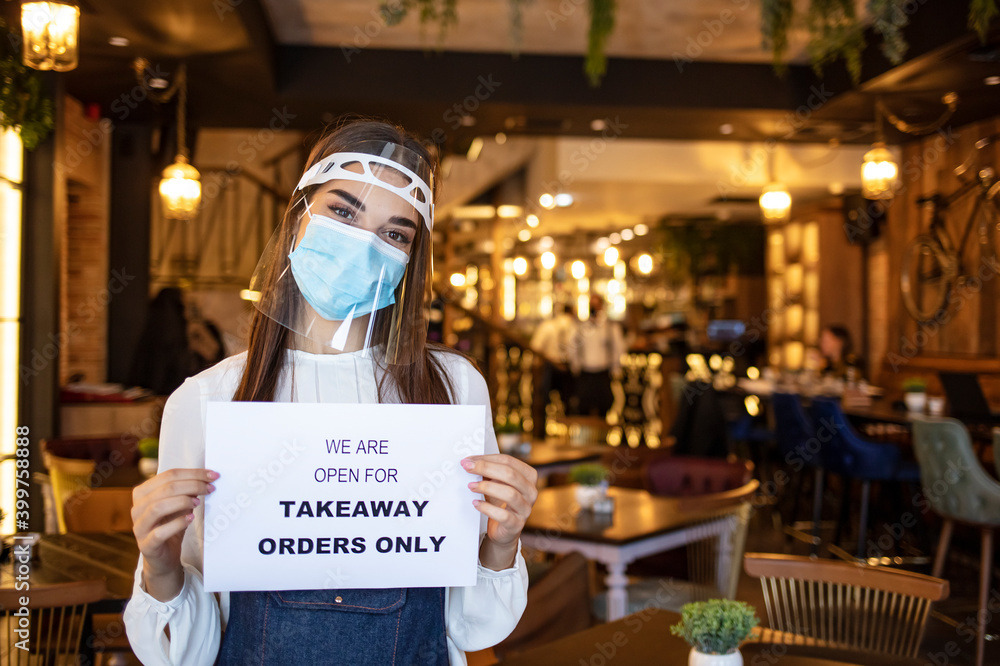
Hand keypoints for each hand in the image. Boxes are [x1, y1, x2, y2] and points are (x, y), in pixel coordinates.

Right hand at [131, 468, 217, 599]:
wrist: (164, 558)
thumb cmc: (171, 527)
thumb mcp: (180, 506)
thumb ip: (187, 492)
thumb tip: (205, 479)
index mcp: (143, 493)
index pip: (168, 475)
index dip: (192, 473)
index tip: (213, 475)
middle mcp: (137, 508)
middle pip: (165, 488)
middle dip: (192, 485)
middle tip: (210, 488)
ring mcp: (139, 526)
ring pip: (158, 506)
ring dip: (182, 501)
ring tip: (198, 503)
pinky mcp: (145, 544)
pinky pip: (159, 532)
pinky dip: (177, 523)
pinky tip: (190, 519)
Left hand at [461, 454, 537, 570]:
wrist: (502, 529)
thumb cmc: (499, 502)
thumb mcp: (496, 483)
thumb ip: (489, 472)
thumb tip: (470, 462)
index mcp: (528, 476)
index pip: (508, 461)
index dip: (487, 459)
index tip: (468, 460)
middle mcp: (531, 491)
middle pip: (510, 474)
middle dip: (486, 468)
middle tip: (467, 468)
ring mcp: (525, 509)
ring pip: (510, 494)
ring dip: (487, 487)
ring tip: (471, 486)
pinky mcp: (517, 525)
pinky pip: (503, 515)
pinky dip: (487, 508)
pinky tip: (476, 504)